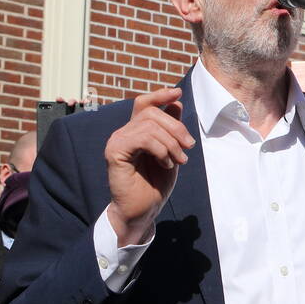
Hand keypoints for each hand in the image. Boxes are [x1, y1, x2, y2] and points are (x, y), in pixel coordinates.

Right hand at [105, 87, 195, 245]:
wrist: (142, 211)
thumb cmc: (154, 185)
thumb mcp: (170, 152)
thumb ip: (171, 130)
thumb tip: (176, 102)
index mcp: (136, 131)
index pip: (144, 103)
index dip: (160, 94)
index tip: (178, 92)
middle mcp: (124, 132)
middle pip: (152, 112)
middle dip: (176, 127)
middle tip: (189, 147)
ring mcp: (117, 141)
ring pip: (149, 124)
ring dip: (171, 142)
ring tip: (179, 160)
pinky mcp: (115, 152)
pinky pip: (142, 138)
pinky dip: (160, 149)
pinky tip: (166, 164)